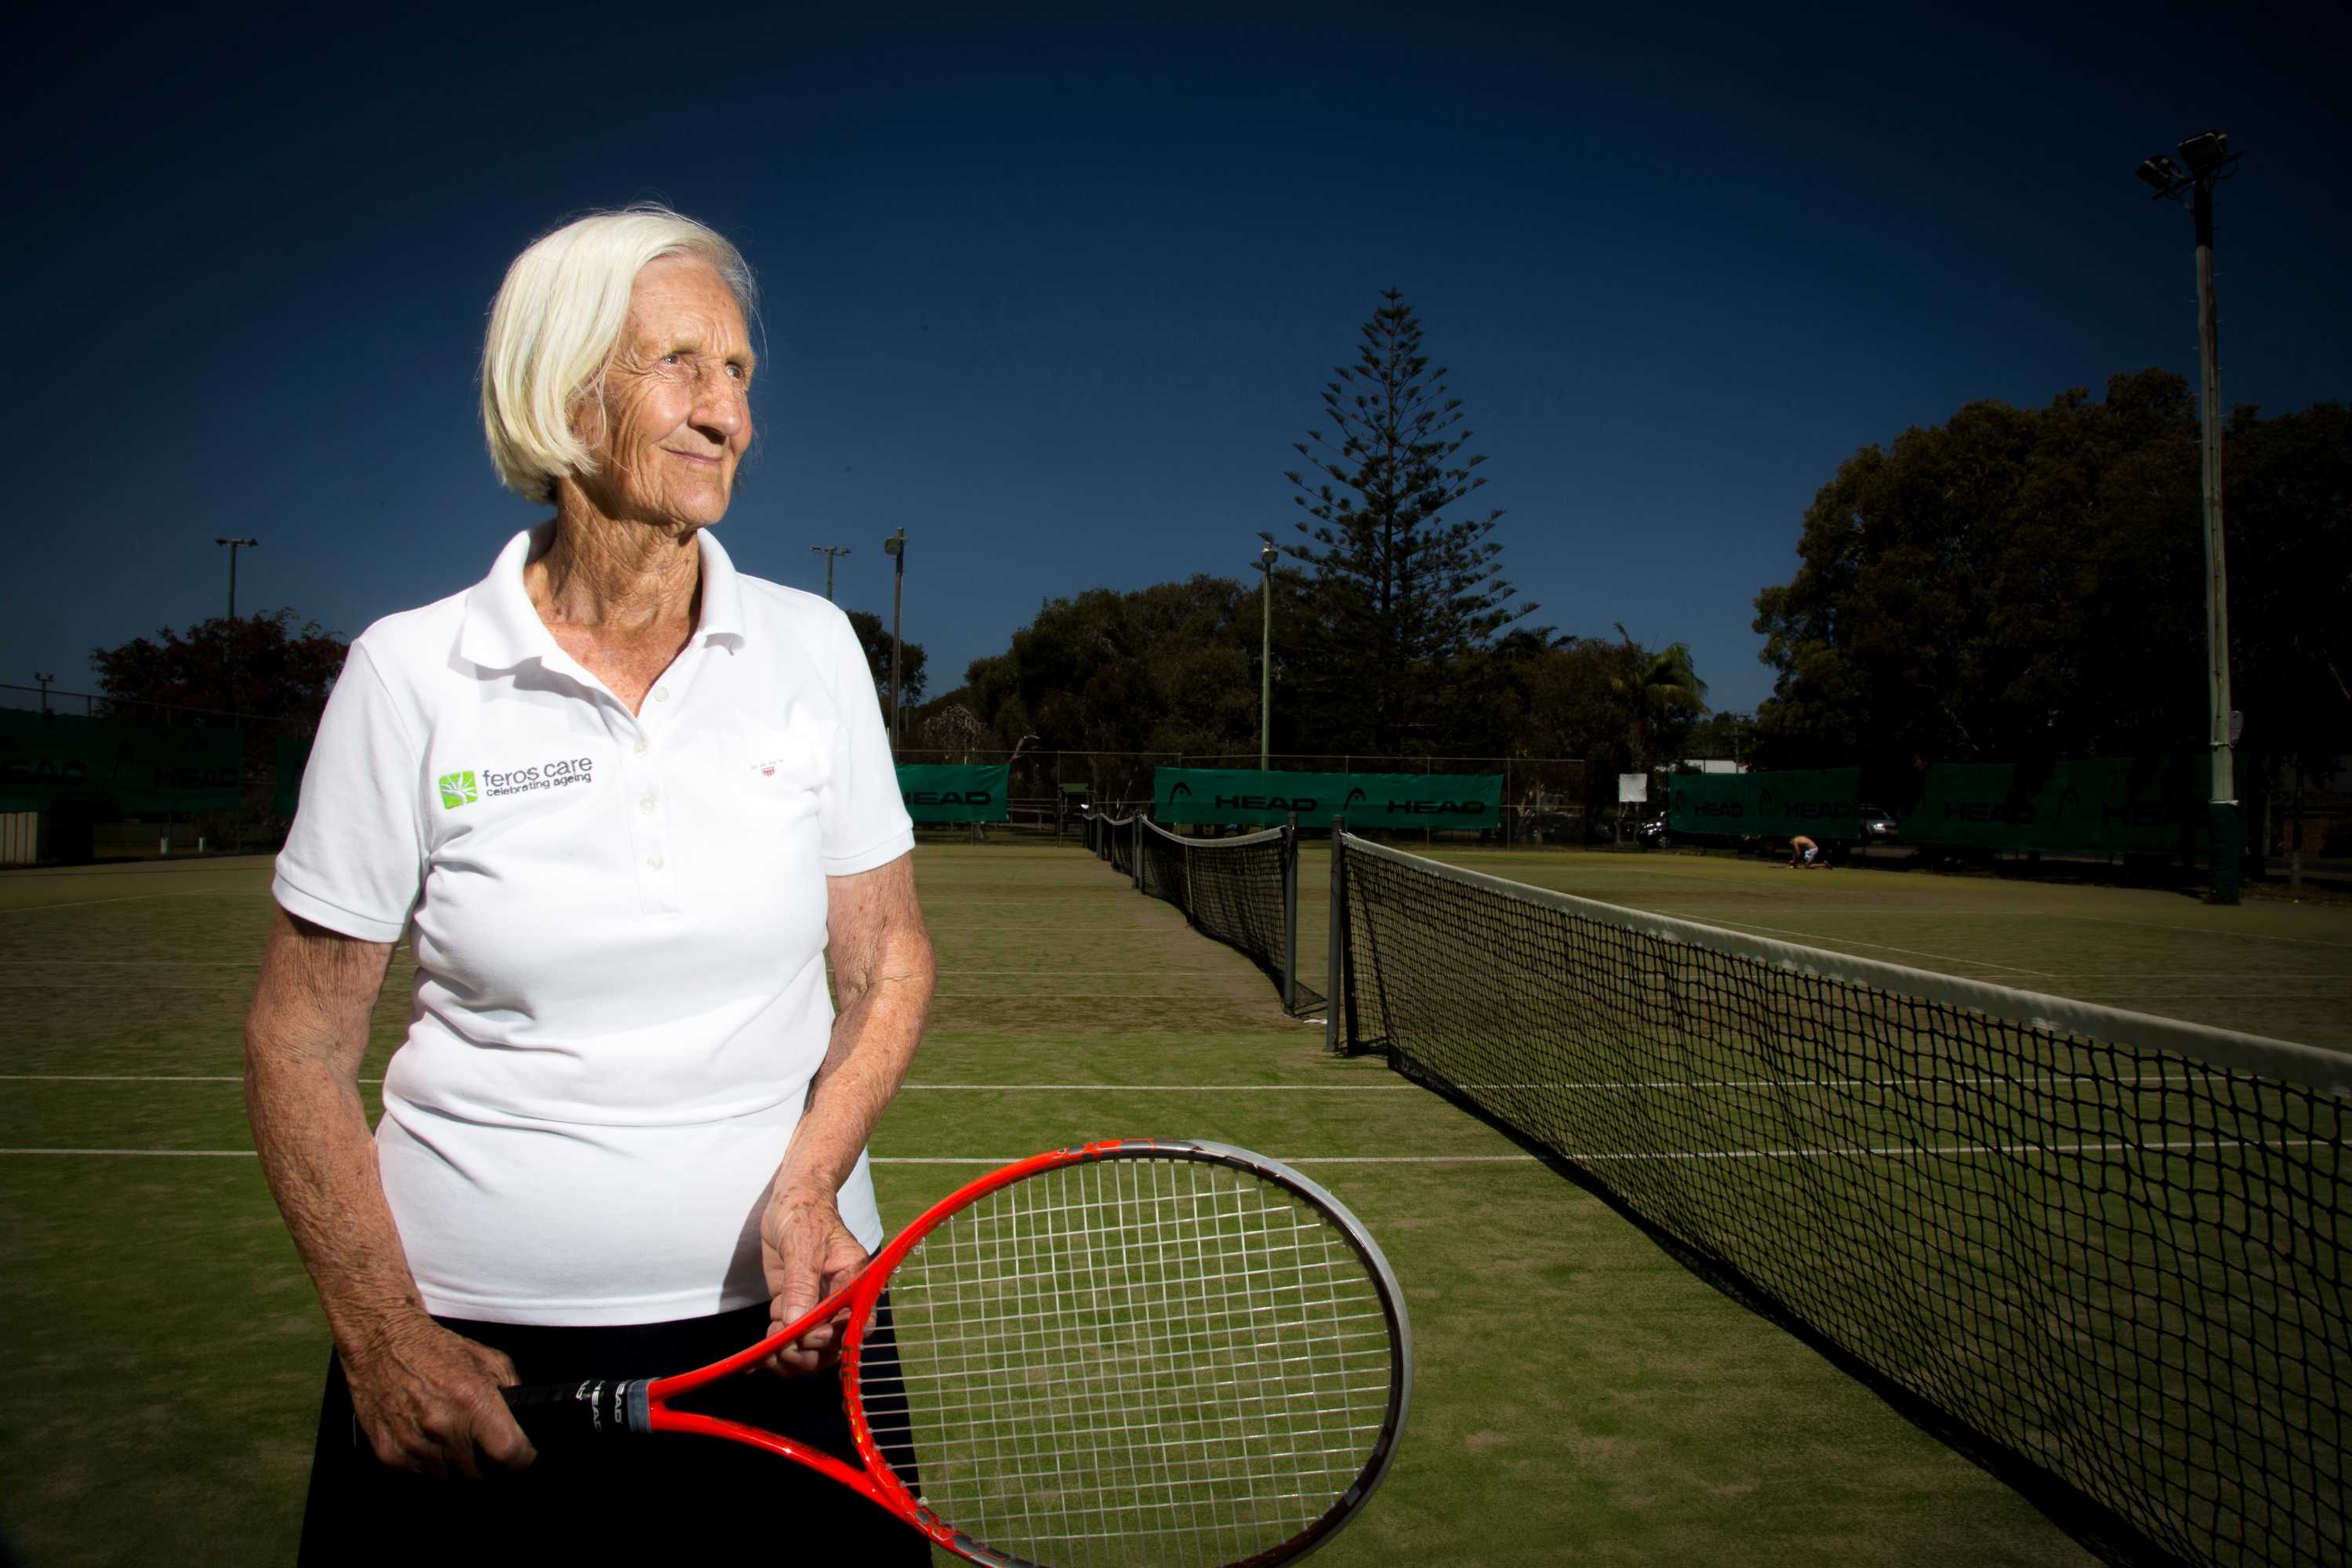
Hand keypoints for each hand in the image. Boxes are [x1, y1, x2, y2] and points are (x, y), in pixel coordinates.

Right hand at [343, 1313, 535, 1478]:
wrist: (380, 1343)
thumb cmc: (435, 1348)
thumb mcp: (488, 1359)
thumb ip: (511, 1393)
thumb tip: (522, 1424)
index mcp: (472, 1401)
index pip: (509, 1453)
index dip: (522, 1461)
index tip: (524, 1460)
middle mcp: (443, 1426)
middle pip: (481, 1474)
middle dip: (491, 1466)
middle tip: (488, 1450)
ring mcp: (414, 1444)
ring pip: (451, 1479)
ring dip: (461, 1468)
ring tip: (458, 1443)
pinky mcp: (390, 1455)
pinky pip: (421, 1477)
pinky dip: (432, 1467)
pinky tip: (432, 1443)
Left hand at [760, 1185, 869, 1374]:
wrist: (791, 1197)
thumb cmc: (804, 1212)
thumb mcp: (802, 1246)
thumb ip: (801, 1286)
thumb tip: (798, 1324)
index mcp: (854, 1278)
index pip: (853, 1319)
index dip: (833, 1337)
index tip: (807, 1339)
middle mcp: (839, 1295)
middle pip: (832, 1340)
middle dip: (808, 1354)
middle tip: (781, 1353)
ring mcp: (816, 1301)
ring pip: (810, 1343)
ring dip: (790, 1355)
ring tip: (767, 1357)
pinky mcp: (794, 1302)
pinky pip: (789, 1331)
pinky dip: (775, 1345)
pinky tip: (758, 1354)